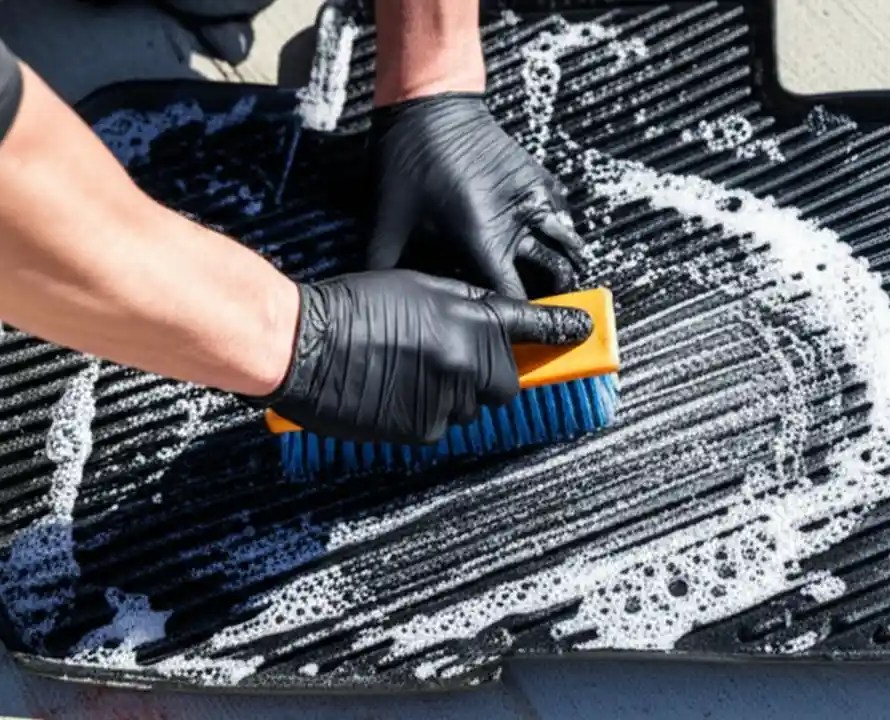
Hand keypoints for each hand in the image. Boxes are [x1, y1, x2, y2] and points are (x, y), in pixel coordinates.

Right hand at [253, 270, 592, 443]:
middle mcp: (467, 362)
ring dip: (449, 395)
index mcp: (469, 320)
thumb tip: (492, 327)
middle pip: (505, 384)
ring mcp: (446, 399)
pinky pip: (436, 426)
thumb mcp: (417, 287)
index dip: (562, 331)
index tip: (586, 332)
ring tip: (402, 371)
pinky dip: (420, 413)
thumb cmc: (351, 307)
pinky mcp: (421, 429)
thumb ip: (463, 306)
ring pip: (468, 408)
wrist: (302, 344)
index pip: (531, 326)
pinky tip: (389, 391)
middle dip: (487, 377)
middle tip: (448, 361)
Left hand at [367, 93, 585, 298]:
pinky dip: (561, 229)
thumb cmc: (409, 163)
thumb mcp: (389, 218)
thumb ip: (382, 263)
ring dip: (565, 262)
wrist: (432, 108)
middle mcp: (517, 219)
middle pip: (556, 272)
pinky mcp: (538, 178)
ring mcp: (533, 196)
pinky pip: (563, 212)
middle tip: (544, 308)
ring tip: (556, 280)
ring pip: (568, 242)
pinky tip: (546, 240)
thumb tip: (370, 300)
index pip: (514, 295)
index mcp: (483, 237)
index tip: (513, 332)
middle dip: (554, 295)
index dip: (518, 319)